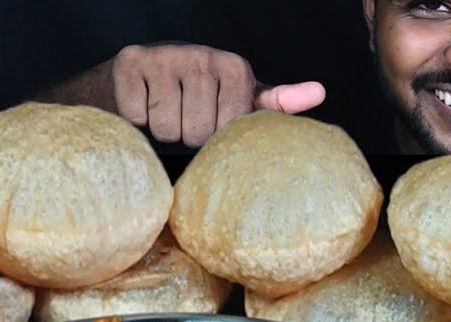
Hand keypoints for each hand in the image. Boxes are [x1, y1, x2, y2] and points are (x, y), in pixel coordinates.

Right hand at [112, 43, 325, 146]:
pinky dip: (137, 121)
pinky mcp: (132, 62)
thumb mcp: (241, 99)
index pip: (230, 129)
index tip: (213, 121)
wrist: (142, 78)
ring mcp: (166, 56)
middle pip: (198, 133)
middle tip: (185, 118)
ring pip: (167, 129)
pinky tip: (143, 104)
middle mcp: (202, 55)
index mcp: (235, 68)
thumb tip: (319, 92)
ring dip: (163, 131)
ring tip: (165, 112)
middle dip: (188, 136)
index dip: (217, 138)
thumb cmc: (200, 95)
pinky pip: (138, 117)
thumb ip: (277, 102)